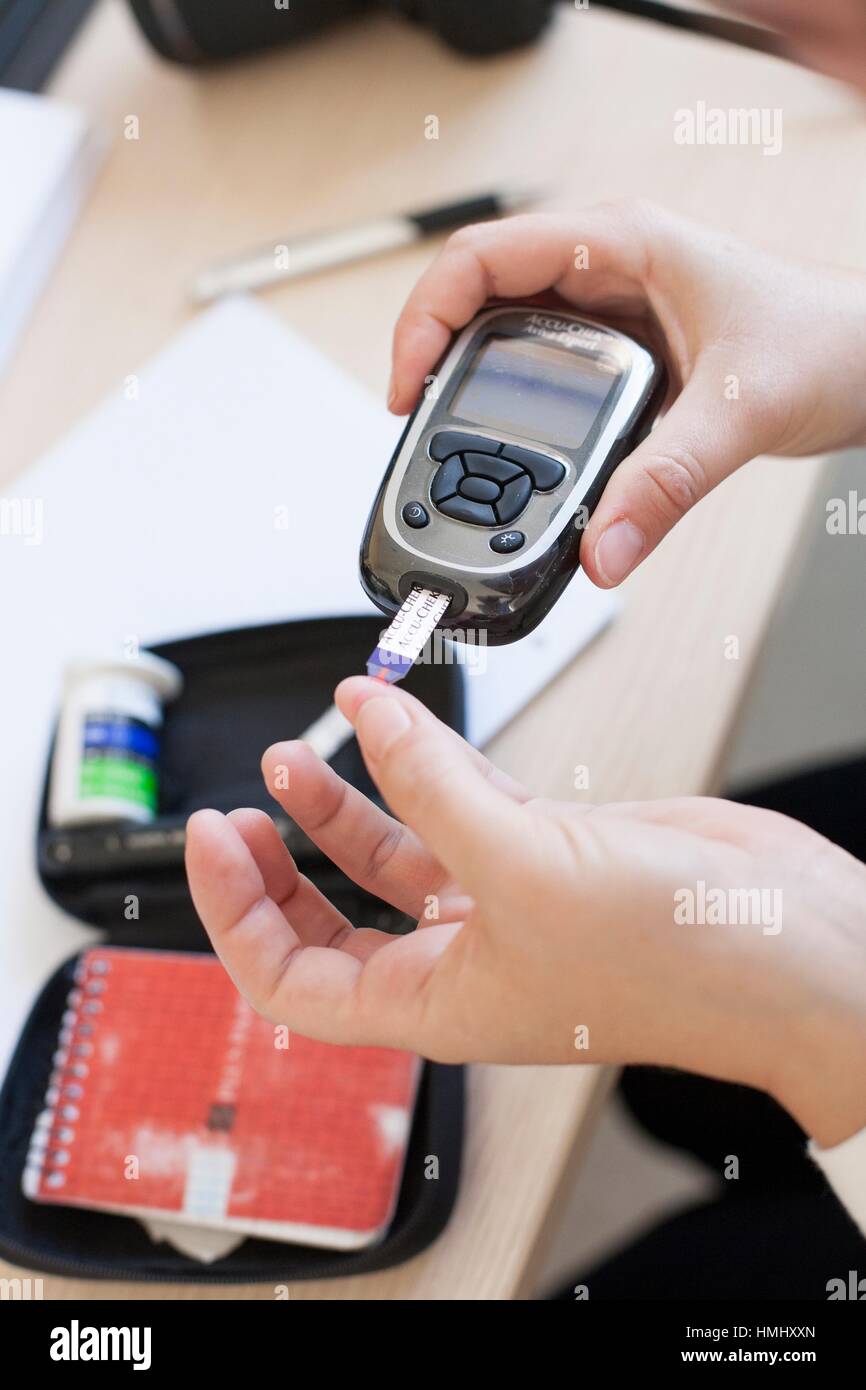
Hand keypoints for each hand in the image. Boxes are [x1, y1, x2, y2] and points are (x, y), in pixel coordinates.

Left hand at [185, 677, 865, 1147]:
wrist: (793, 947)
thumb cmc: (680, 962)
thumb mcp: (527, 868)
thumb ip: (435, 789)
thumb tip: (368, 721)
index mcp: (436, 1000)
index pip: (291, 978)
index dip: (235, 913)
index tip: (210, 843)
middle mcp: (460, 957)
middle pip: (331, 920)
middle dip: (277, 865)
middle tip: (236, 812)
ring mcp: (503, 901)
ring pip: (391, 855)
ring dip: (337, 807)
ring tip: (294, 753)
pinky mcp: (547, 849)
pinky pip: (456, 806)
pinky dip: (420, 765)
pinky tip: (391, 724)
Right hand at [387, 201, 865, 586]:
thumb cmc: (830, 341)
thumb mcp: (740, 413)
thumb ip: (664, 487)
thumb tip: (599, 551)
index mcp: (622, 244)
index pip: (483, 258)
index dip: (425, 319)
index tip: (410, 387)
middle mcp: (606, 269)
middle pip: (478, 297)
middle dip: (435, 358)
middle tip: (421, 429)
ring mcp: (611, 310)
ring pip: (505, 335)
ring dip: (471, 385)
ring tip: (450, 445)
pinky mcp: (623, 353)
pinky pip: (542, 372)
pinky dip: (513, 411)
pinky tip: (510, 453)